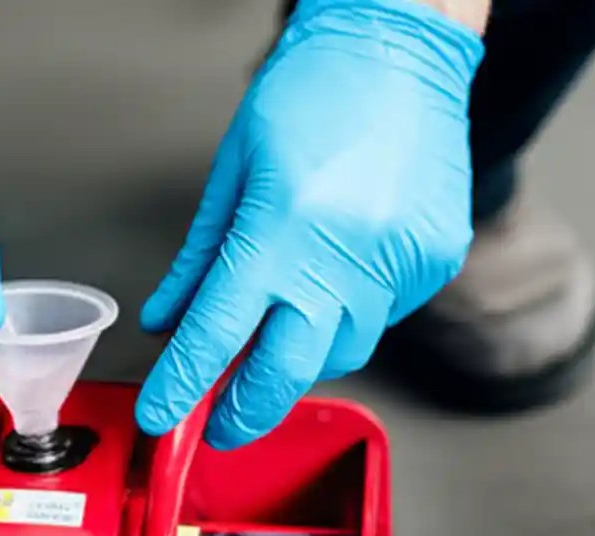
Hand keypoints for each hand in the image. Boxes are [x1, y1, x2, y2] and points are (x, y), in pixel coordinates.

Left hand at [136, 0, 484, 447]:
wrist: (399, 48)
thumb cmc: (311, 92)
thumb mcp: (234, 171)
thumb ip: (200, 258)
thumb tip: (168, 320)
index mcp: (283, 227)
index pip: (218, 332)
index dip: (184, 385)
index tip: (160, 416)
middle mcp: (346, 255)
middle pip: (288, 372)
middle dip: (246, 412)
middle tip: (218, 428)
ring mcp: (399, 263)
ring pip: (342, 351)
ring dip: (300, 359)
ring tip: (275, 339)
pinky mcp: (434, 262)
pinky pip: (383, 315)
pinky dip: (347, 313)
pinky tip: (335, 278)